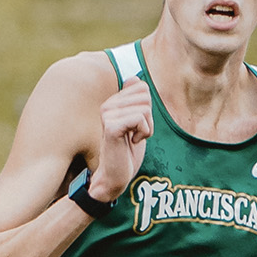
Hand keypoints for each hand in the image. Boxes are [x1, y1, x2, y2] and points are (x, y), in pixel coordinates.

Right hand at [87, 78, 151, 202]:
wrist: (114, 177)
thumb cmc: (127, 152)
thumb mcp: (136, 123)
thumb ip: (136, 102)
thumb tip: (133, 79)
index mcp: (113, 102)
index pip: (142, 87)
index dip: (148, 108)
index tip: (137, 125)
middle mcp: (108, 105)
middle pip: (145, 96)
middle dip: (149, 117)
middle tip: (136, 133)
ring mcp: (108, 115)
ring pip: (145, 108)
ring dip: (146, 127)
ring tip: (133, 139)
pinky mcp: (111, 127)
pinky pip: (140, 118)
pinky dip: (144, 132)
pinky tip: (132, 142)